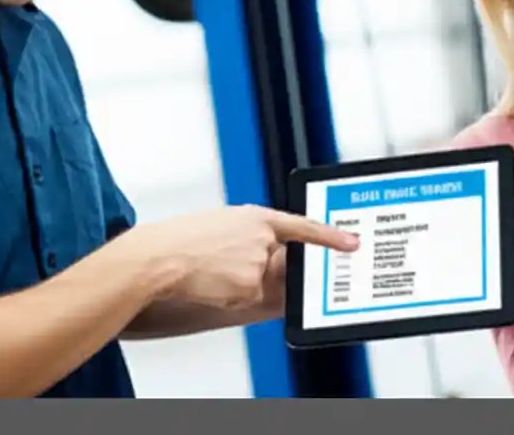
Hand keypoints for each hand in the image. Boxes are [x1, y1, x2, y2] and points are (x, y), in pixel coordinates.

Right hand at [142, 205, 357, 310]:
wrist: (161, 258)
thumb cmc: (183, 239)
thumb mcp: (223, 223)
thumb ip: (250, 232)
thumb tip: (265, 249)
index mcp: (257, 217)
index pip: (304, 226)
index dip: (331, 236)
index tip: (352, 243)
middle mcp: (263, 239)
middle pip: (276, 262)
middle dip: (258, 266)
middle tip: (225, 262)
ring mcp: (258, 263)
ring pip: (258, 282)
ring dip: (237, 281)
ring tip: (208, 268)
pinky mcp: (249, 286)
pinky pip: (246, 296)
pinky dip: (228, 293)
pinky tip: (209, 282)